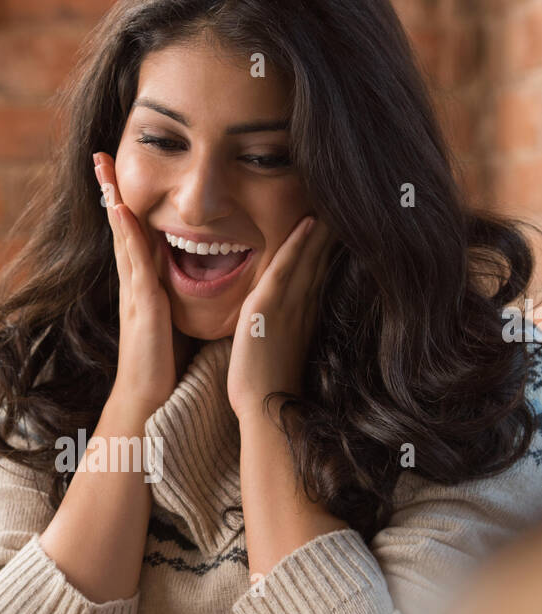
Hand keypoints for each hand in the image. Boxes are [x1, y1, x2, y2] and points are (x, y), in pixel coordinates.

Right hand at [93, 151, 177, 418]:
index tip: (119, 177)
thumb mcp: (176, 322)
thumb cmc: (167, 367)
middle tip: (100, 156)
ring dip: (112, 199)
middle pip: (122, 227)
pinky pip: (132, 258)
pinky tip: (119, 207)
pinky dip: (125, 229)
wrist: (151, 402)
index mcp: (145, 287)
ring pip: (123, 235)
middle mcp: (135, 284)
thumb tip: (200, 280)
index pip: (136, 237)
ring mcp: (135, 292)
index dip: (127, 206)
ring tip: (103, 167)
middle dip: (110, 191)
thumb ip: (179, 299)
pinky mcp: (143, 303)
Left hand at [227, 214, 334, 422]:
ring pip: (309, 259)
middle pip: (322, 260)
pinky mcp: (268, 309)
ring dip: (322, 230)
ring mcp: (289, 307)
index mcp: (307, 316)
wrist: (263, 411)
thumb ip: (293, 332)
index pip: (322, 272)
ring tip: (335, 201)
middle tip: (350, 203)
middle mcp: (303, 307)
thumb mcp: (285, 354)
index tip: (346, 224)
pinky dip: (296, 245)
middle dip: (334, 232)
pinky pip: (285, 269)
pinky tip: (308, 223)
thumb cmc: (270, 391)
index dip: (333, 248)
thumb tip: (297, 323)